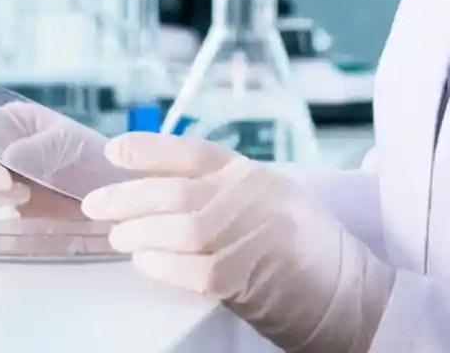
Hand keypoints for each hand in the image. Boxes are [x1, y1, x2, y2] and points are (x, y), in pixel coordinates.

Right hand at [0, 101, 129, 214]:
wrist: (107, 187)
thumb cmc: (90, 154)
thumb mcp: (67, 142)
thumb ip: (38, 148)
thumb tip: (7, 158)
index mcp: (7, 120)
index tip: (3, 178)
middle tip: (12, 192)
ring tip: (22, 197)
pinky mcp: (0, 197)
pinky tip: (19, 205)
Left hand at [82, 133, 395, 352]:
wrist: (354, 299)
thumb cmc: (305, 253)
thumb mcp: (269, 202)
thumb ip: (220, 192)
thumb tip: (153, 189)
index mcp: (255, 175)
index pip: (191, 152)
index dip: (147, 149)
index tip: (113, 152)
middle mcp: (253, 197)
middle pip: (174, 190)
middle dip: (126, 197)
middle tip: (96, 206)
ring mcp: (254, 235)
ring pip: (178, 228)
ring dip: (138, 233)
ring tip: (119, 238)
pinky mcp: (250, 276)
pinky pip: (191, 268)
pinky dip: (160, 265)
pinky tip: (144, 262)